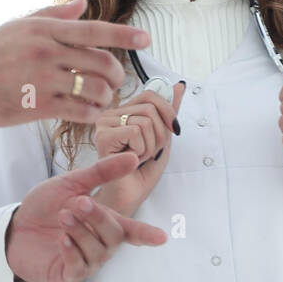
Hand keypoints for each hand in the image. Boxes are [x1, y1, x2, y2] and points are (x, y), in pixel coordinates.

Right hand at [0, 0, 148, 126]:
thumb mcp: (18, 25)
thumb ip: (53, 15)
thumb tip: (83, 5)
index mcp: (45, 30)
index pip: (95, 30)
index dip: (124, 35)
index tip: (146, 40)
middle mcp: (47, 52)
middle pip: (102, 62)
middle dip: (116, 74)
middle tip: (114, 80)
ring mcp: (44, 80)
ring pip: (95, 88)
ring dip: (106, 96)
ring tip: (101, 98)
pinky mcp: (38, 106)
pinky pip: (80, 111)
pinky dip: (92, 113)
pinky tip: (89, 112)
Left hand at [5, 150, 167, 281]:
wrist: (13, 227)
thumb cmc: (44, 207)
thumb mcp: (71, 183)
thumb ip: (102, 173)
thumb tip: (133, 158)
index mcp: (102, 223)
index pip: (130, 229)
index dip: (146, 234)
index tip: (162, 237)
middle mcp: (98, 244)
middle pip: (114, 235)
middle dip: (98, 216)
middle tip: (77, 202)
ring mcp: (84, 261)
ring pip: (98, 250)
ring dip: (81, 231)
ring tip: (62, 216)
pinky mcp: (67, 274)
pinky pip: (79, 266)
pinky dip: (72, 250)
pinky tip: (61, 239)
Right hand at [91, 82, 185, 217]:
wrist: (129, 196)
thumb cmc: (142, 171)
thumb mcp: (163, 136)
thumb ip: (169, 111)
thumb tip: (179, 85)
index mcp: (123, 111)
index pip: (151, 95)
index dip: (167, 112)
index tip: (171, 131)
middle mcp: (110, 114)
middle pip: (150, 108)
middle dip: (159, 135)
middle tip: (148, 152)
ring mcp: (104, 124)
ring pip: (145, 121)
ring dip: (150, 145)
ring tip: (138, 158)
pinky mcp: (102, 136)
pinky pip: (136, 131)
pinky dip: (141, 150)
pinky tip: (130, 160)